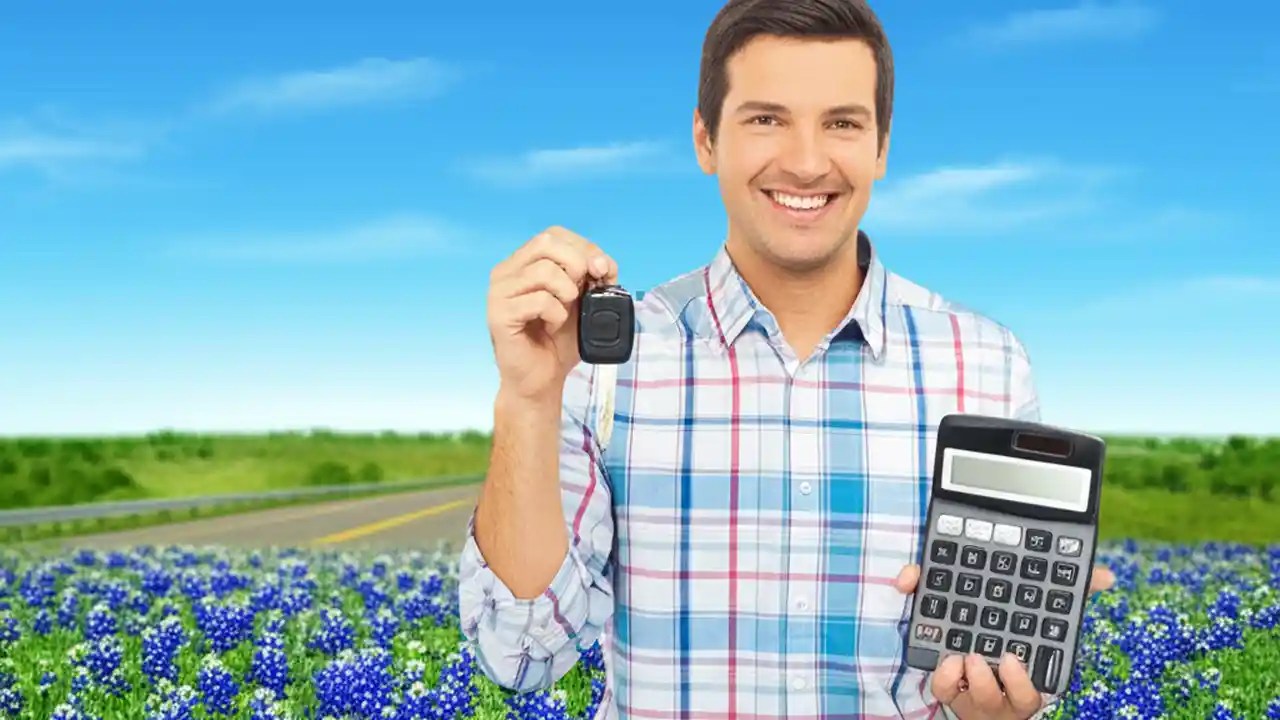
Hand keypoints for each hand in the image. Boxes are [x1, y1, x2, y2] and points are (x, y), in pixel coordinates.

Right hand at [487, 226, 616, 402]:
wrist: (541, 379)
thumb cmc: (558, 340)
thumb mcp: (584, 301)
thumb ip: (594, 277)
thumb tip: (602, 264)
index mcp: (523, 263)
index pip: (554, 234)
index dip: (582, 247)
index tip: (600, 271)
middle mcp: (506, 272)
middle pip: (545, 242)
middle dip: (576, 264)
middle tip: (580, 292)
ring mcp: (499, 292)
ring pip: (544, 272)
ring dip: (566, 294)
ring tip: (561, 314)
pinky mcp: (499, 314)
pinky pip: (539, 300)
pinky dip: (556, 315)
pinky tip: (550, 327)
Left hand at [893, 562, 1113, 718]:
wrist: (956, 646)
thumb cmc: (1001, 630)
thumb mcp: (1029, 607)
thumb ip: (1067, 591)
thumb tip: (1109, 577)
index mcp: (1032, 671)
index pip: (1047, 678)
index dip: (1040, 674)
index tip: (1020, 656)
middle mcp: (1008, 686)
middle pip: (1021, 697)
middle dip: (1016, 683)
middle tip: (1005, 658)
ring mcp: (979, 688)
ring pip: (984, 696)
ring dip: (978, 679)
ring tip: (969, 656)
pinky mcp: (949, 686)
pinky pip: (945, 691)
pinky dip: (944, 676)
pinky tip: (947, 658)